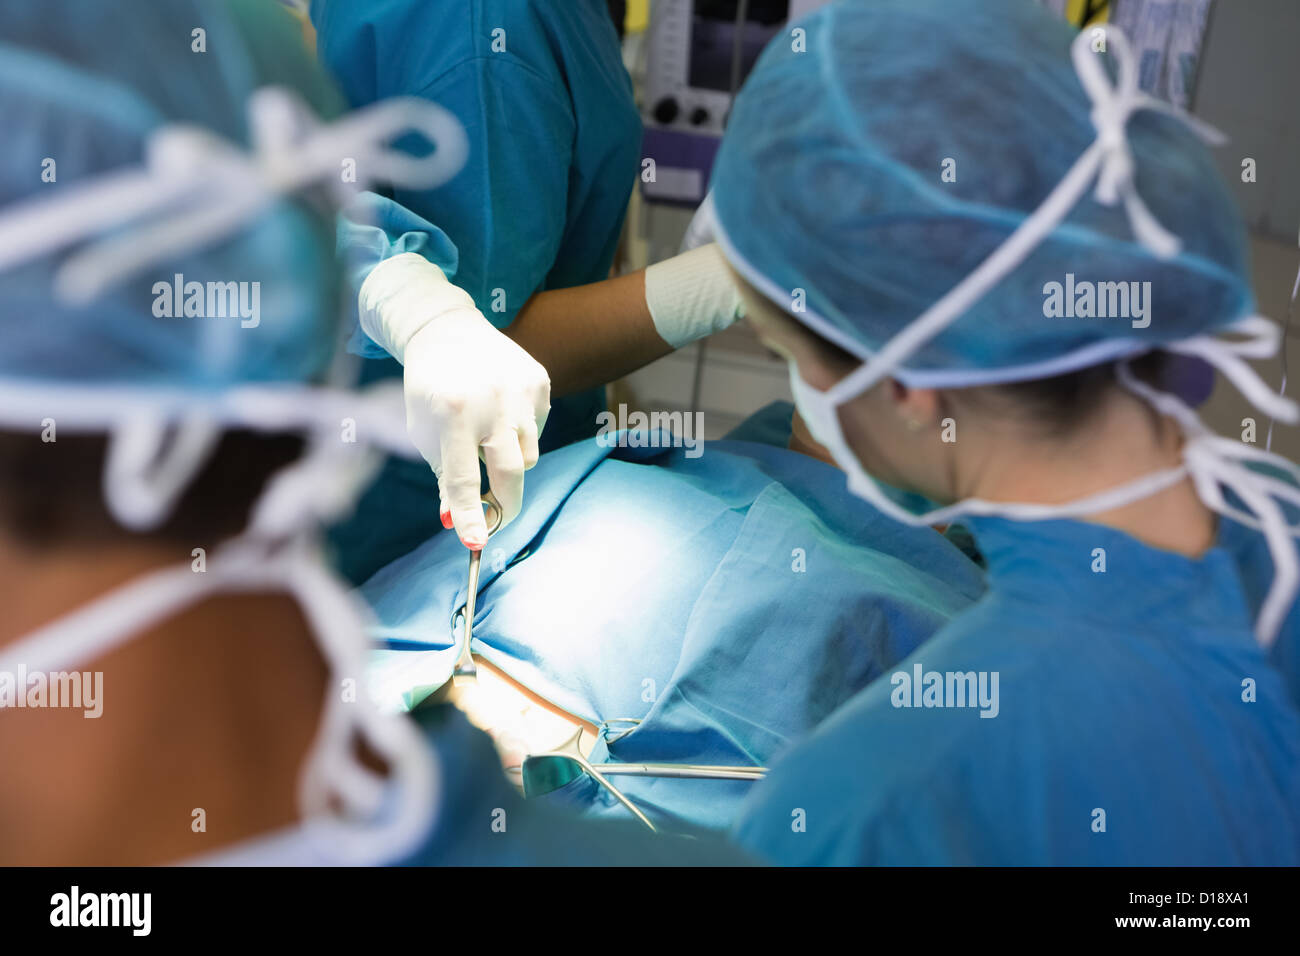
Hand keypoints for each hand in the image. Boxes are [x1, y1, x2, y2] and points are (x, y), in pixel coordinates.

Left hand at [358, 253, 549, 547]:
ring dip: (509, 459)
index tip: (476, 544)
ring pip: (527, 454)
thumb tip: (460, 524)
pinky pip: (537, 428)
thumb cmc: (431, 391)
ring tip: (488, 437)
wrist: (446, 330)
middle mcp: (491, 402)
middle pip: (511, 474)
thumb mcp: (424, 433)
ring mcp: (520, 391)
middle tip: (496, 514)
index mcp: (452, 415)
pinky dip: (520, 431)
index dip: (471, 516)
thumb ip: (445, 478)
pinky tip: (501, 410)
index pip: (463, 479)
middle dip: (505, 503)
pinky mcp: (539, 382)